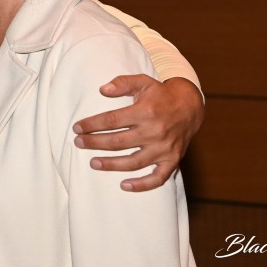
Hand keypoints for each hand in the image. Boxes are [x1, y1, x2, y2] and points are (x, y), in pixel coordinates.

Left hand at [72, 75, 203, 191]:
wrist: (190, 106)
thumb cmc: (160, 94)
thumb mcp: (143, 82)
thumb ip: (122, 83)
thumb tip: (102, 90)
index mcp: (146, 112)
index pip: (112, 120)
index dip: (92, 124)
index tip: (77, 128)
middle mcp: (155, 132)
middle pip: (118, 142)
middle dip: (94, 143)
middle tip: (78, 143)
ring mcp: (165, 149)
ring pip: (133, 162)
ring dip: (111, 165)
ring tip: (93, 163)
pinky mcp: (173, 160)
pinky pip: (158, 178)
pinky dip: (142, 185)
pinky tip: (124, 185)